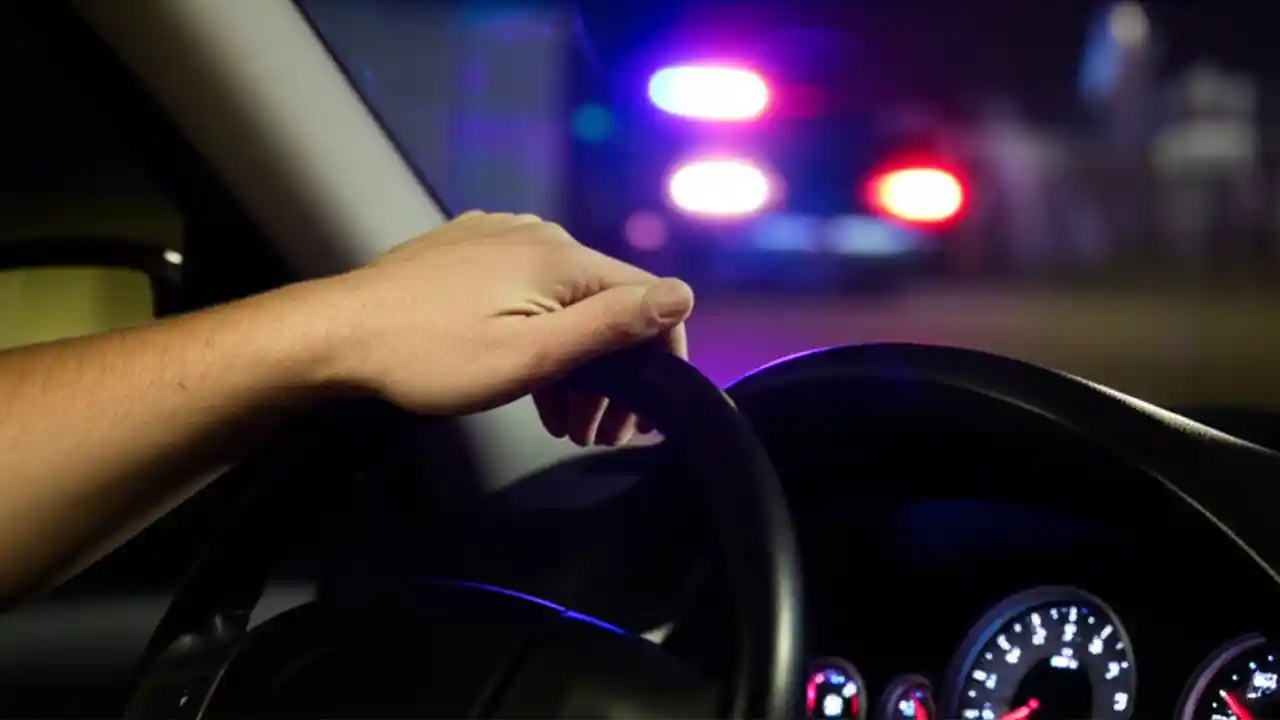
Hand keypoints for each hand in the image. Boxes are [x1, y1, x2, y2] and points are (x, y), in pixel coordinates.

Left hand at [317, 211, 693, 445]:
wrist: (335, 337)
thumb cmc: (430, 356)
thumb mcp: (532, 354)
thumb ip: (610, 324)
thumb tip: (683, 294)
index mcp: (561, 258)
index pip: (646, 298)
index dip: (659, 357)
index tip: (643, 415)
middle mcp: (537, 235)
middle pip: (604, 303)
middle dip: (611, 371)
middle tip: (596, 434)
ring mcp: (499, 238)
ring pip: (564, 301)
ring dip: (573, 361)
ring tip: (561, 420)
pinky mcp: (468, 251)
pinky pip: (526, 291)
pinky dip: (537, 335)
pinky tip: (522, 377)